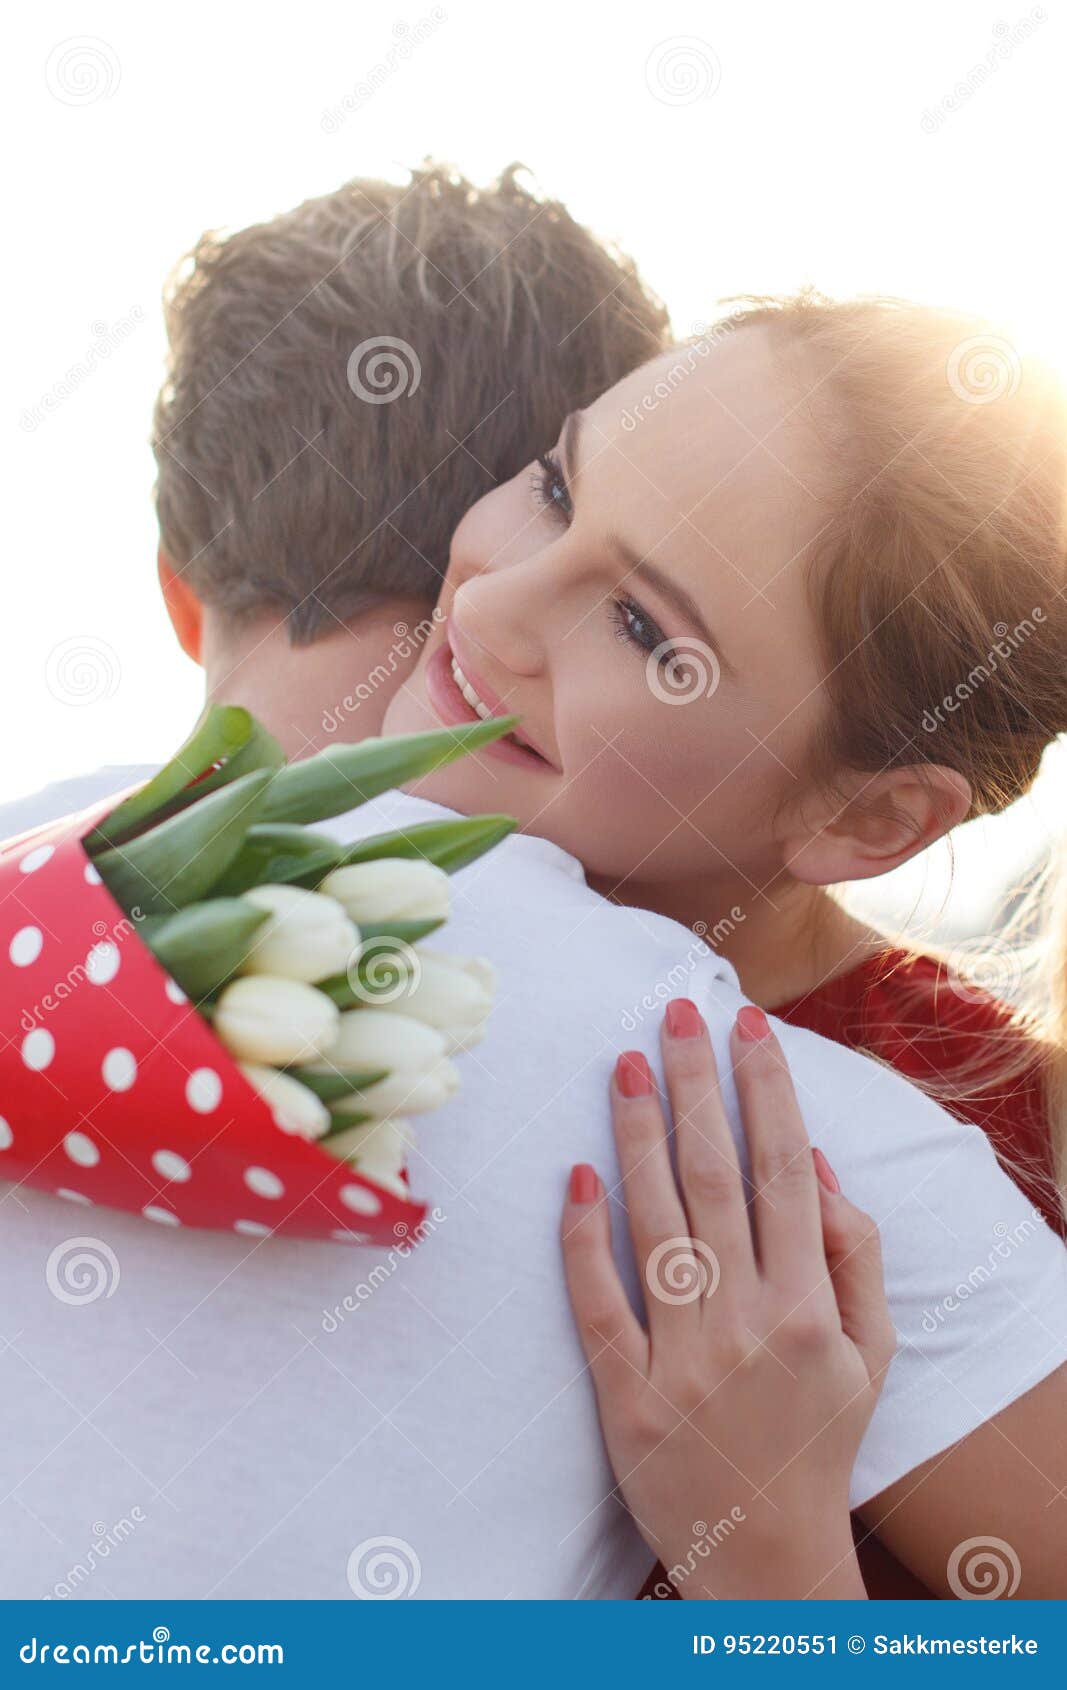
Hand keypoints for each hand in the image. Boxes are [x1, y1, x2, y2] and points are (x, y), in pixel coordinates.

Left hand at [561, 998, 895, 1599]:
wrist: (767, 1555)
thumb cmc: (819, 1438)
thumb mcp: (871, 1353)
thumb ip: (857, 1259)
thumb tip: (822, 1165)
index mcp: (808, 1304)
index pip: (786, 1171)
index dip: (767, 1092)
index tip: (748, 1027)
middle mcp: (745, 1320)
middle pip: (715, 1178)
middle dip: (696, 1085)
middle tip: (674, 1013)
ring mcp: (680, 1358)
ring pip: (654, 1223)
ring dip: (638, 1136)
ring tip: (625, 1065)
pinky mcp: (624, 1396)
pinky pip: (597, 1303)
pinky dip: (584, 1240)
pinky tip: (577, 1176)